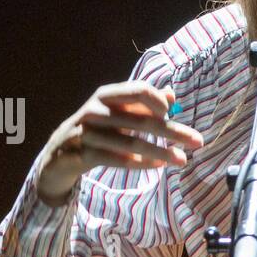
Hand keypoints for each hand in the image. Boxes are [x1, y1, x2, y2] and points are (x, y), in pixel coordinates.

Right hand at [36, 81, 204, 205]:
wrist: (58, 155)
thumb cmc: (95, 130)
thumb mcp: (116, 113)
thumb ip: (141, 103)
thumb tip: (171, 94)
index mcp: (106, 95)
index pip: (138, 90)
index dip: (158, 101)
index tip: (171, 114)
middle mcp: (96, 111)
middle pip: (141, 119)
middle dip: (172, 131)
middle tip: (197, 141)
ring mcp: (88, 133)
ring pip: (131, 143)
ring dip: (160, 151)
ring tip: (182, 160)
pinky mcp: (83, 155)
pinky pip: (117, 160)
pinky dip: (140, 163)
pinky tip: (158, 166)